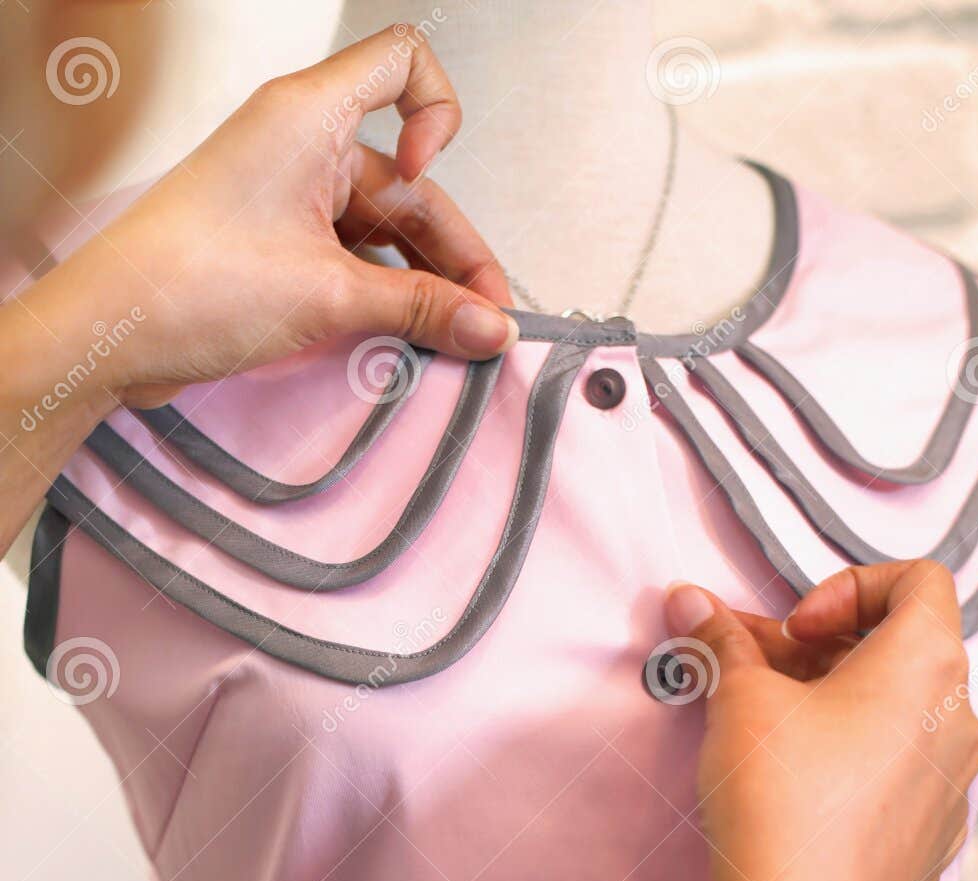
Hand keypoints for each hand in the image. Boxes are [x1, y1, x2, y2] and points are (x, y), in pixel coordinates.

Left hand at [40, 27, 515, 409]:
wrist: (113, 334)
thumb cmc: (191, 284)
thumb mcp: (329, 296)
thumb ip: (420, 308)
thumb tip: (490, 325)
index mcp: (308, 118)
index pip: (402, 64)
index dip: (437, 113)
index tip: (430, 177)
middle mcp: (299, 146)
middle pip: (406, 181)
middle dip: (451, 250)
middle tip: (485, 318)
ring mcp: (286, 197)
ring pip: (381, 230)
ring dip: (420, 284)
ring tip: (451, 342)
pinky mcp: (275, 246)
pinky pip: (350, 259)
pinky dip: (382, 297)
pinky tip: (403, 341)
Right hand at [664, 561, 977, 880]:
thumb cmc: (782, 811)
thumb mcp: (738, 702)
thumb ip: (720, 642)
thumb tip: (692, 605)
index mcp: (928, 667)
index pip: (919, 581)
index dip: (847, 587)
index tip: (793, 628)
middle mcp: (958, 724)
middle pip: (901, 651)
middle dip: (821, 650)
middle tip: (754, 673)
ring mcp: (950, 789)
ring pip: (898, 717)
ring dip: (835, 706)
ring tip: (767, 731)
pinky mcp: (928, 843)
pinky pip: (898, 777)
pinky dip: (852, 763)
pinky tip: (794, 791)